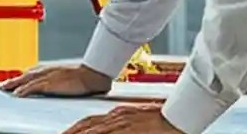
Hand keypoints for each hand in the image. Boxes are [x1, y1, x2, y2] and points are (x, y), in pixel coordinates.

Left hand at [0, 63, 112, 97]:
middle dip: (13, 81)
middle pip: (24, 76)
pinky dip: (24, 90)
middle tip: (2, 87)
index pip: (30, 74)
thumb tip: (49, 86)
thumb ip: (55, 80)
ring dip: (14, 85)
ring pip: (26, 80)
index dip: (20, 78)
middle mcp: (45, 71)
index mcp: (49, 69)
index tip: (11, 83)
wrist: (91, 75)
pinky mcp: (50, 83)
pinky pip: (33, 87)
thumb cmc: (82, 77)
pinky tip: (18, 94)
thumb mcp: (65, 76)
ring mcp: (47, 76)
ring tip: (5, 89)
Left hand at [63, 103, 179, 132]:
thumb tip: (114, 130)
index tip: (67, 132)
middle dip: (71, 131)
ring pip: (94, 130)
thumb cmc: (163, 120)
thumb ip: (124, 126)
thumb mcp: (137, 121)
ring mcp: (122, 123)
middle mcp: (116, 117)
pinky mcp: (128, 130)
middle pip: (88, 124)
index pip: (91, 121)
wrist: (179, 117)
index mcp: (118, 115)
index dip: (77, 128)